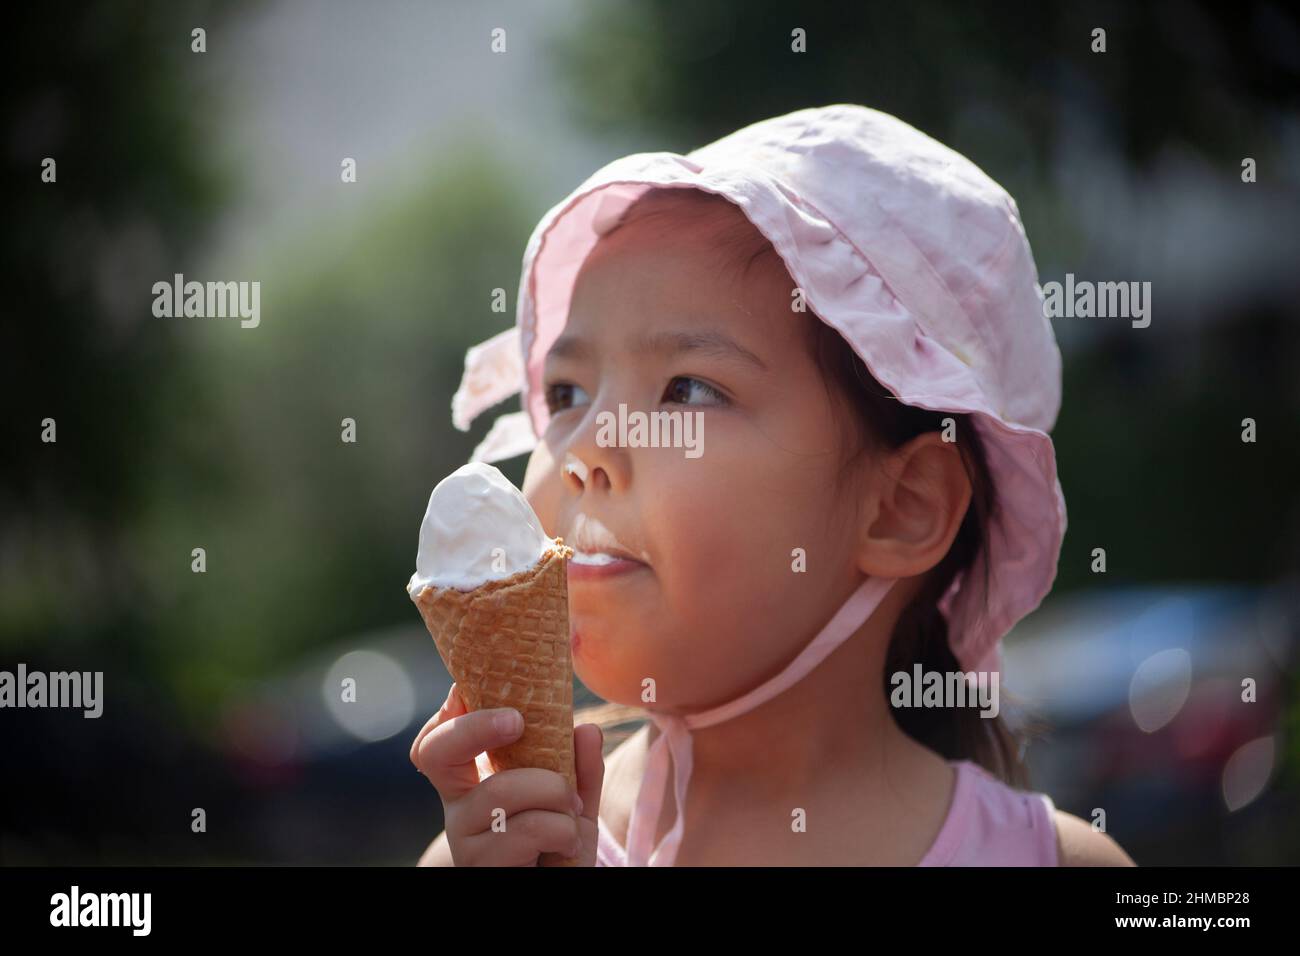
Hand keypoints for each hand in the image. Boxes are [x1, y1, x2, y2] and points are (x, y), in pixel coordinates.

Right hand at [410, 682, 604, 865]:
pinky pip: (525, 829)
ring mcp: (464, 840)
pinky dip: (561, 829)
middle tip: (517, 721)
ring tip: (574, 808)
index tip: (472, 689)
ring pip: (500, 789)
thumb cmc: (558, 850)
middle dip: (475, 726)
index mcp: (473, 783)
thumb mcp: (573, 805)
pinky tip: (568, 842)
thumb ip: (580, 769)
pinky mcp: (482, 868)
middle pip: (436, 752)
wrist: (558, 893)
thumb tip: (587, 729)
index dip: (449, 712)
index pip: (437, 742)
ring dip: (553, 791)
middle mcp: (459, 808)